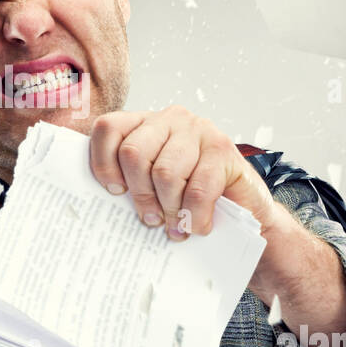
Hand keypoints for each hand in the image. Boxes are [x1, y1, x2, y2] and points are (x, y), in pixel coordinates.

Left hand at [87, 106, 278, 238]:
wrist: (245, 208)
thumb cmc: (191, 197)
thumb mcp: (154, 185)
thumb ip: (132, 182)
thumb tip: (100, 202)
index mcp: (145, 124)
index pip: (108, 128)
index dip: (103, 163)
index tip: (114, 192)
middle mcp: (170, 119)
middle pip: (134, 153)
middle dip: (139, 194)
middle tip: (149, 220)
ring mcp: (198, 130)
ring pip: (165, 173)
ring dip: (168, 209)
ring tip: (175, 227)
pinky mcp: (223, 149)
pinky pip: (197, 190)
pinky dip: (193, 216)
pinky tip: (196, 226)